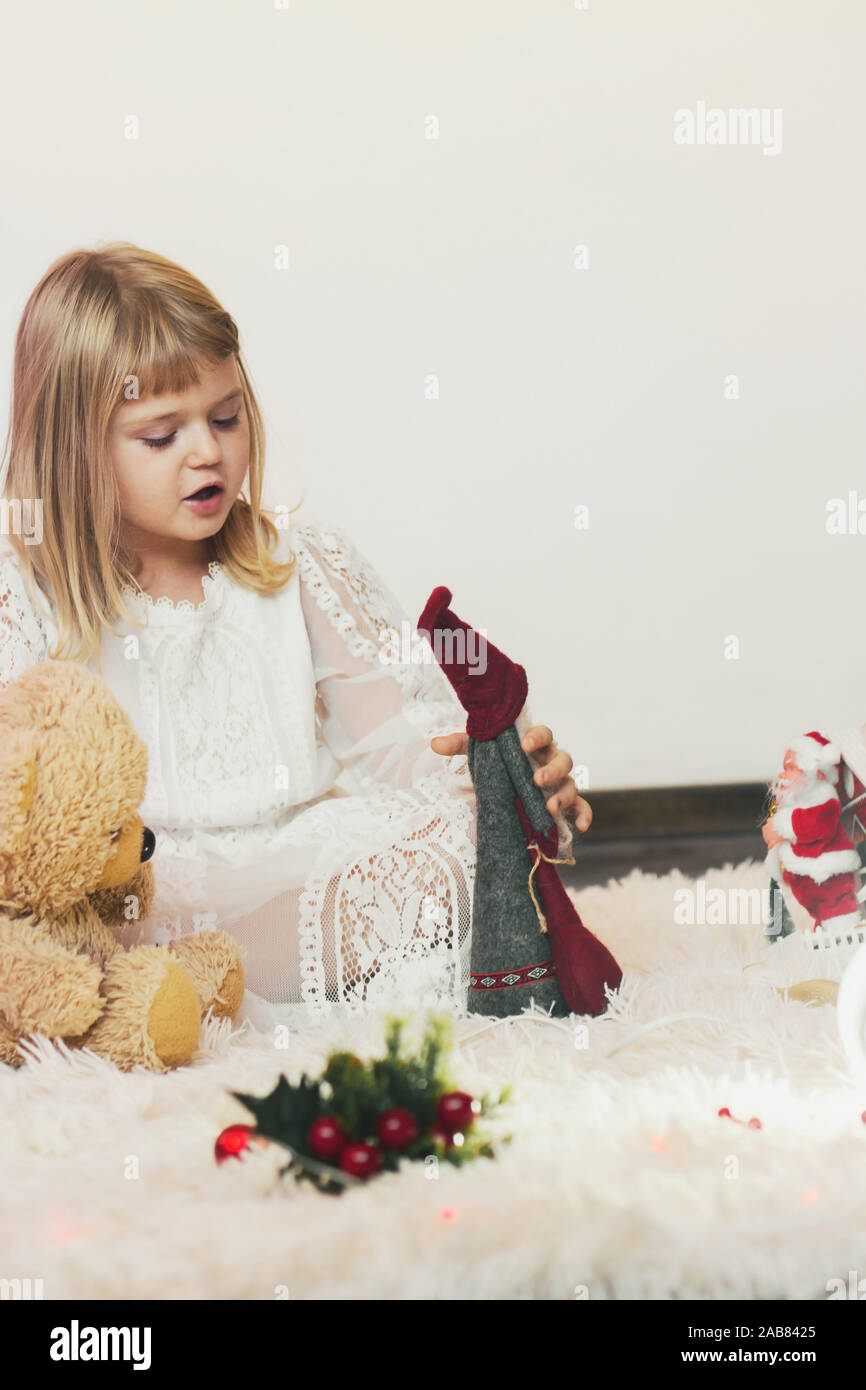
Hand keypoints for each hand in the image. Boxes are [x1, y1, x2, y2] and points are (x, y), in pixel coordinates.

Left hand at [430, 723, 591, 830]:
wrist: (505, 785)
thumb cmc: (497, 763)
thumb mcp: (478, 754)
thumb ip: (460, 745)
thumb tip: (434, 744)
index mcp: (534, 744)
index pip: (544, 734)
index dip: (537, 737)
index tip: (523, 744)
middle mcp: (551, 761)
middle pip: (563, 760)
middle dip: (553, 770)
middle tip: (536, 779)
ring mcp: (560, 783)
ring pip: (572, 784)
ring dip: (564, 795)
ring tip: (550, 807)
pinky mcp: (566, 804)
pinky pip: (582, 807)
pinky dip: (585, 814)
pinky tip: (582, 827)